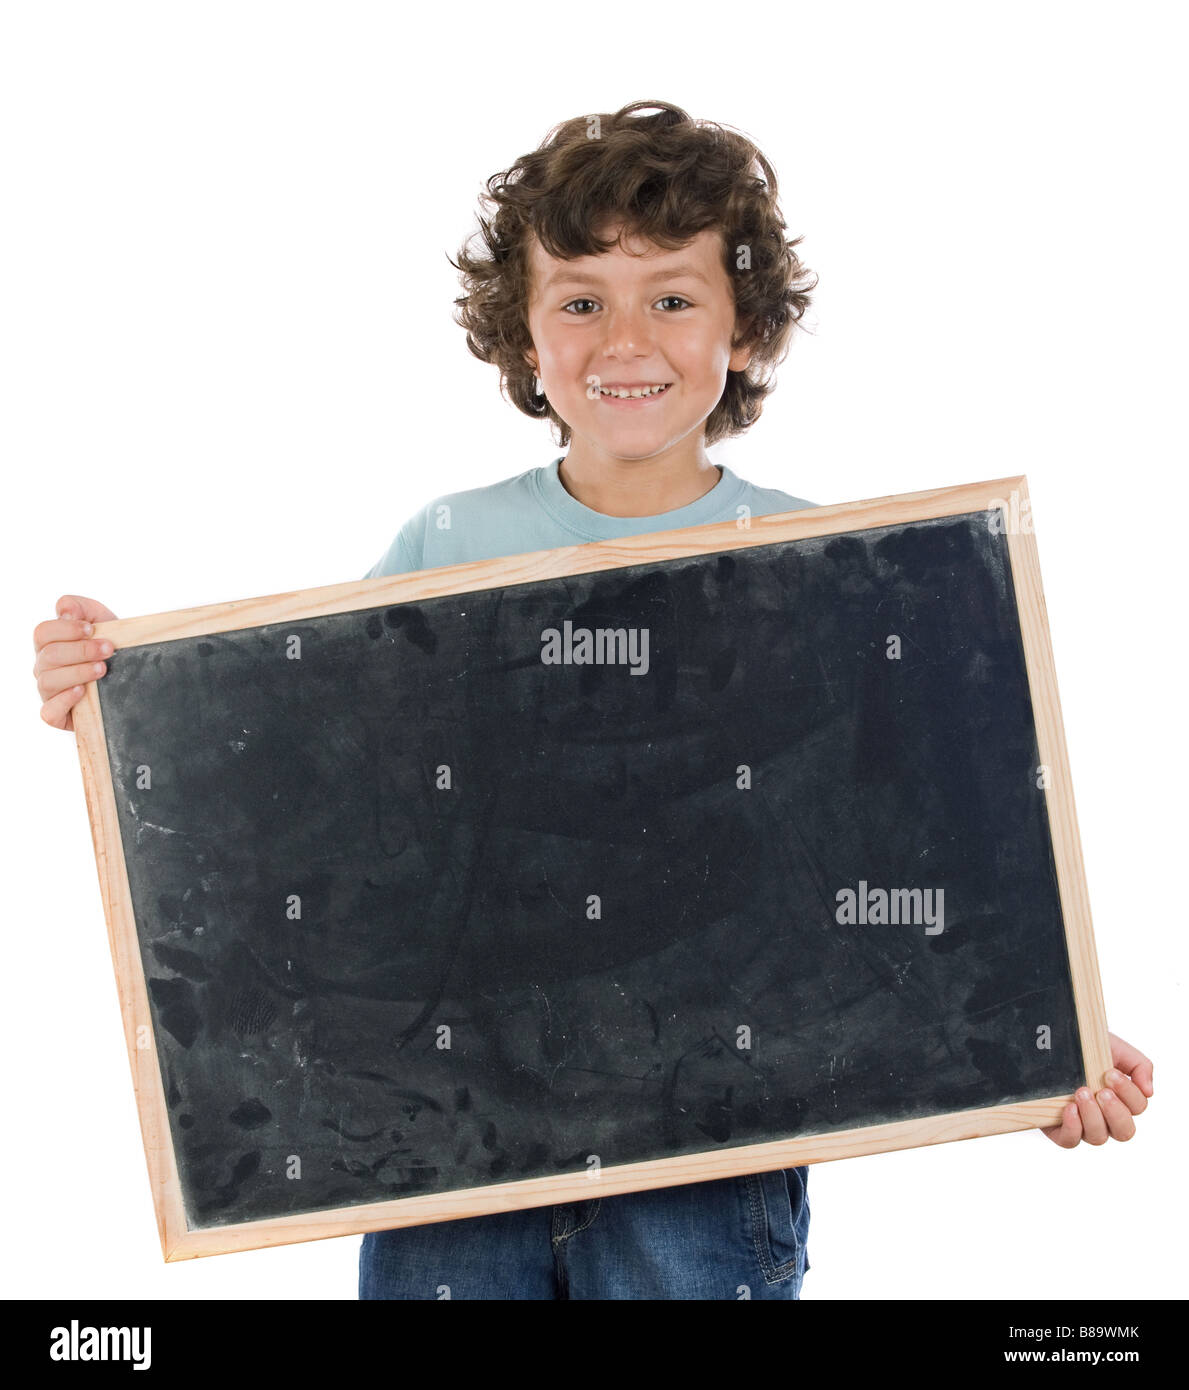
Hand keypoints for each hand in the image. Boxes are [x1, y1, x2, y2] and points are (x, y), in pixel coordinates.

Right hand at [33, 594, 118, 731]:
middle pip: (49, 655)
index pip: (43, 632)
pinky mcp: (56, 714)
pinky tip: (81, 691)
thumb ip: (82, 608)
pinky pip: (49, 711)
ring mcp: (49, 691)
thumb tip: (64, 609)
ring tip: (102, 669)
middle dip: (81, 650)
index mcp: (50, 644)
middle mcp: (45, 667)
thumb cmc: (108, 649)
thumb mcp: (101, 622)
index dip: (66, 629)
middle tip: (108, 649)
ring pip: (49, 681)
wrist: (129, 680)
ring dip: (78, 672)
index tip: (91, 629)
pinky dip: (64, 700)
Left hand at [1042, 1031, 1152, 1146]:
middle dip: (1115, 1111)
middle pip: (1124, 1132)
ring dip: (1093, 1116)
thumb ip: (1140, 1065)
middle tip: (1102, 1091)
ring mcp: (1083, 1125)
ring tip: (1081, 1092)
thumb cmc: (1086, 1048)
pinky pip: (1070, 1141)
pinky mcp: (1059, 1128)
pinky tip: (1070, 1108)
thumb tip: (1149, 1091)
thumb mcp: (1116, 1049)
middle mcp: (1106, 1117)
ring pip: (1098, 1137)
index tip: (1110, 1073)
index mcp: (1122, 1099)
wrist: (1052, 1043)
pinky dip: (1072, 1127)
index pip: (1138, 1107)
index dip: (1128, 1092)